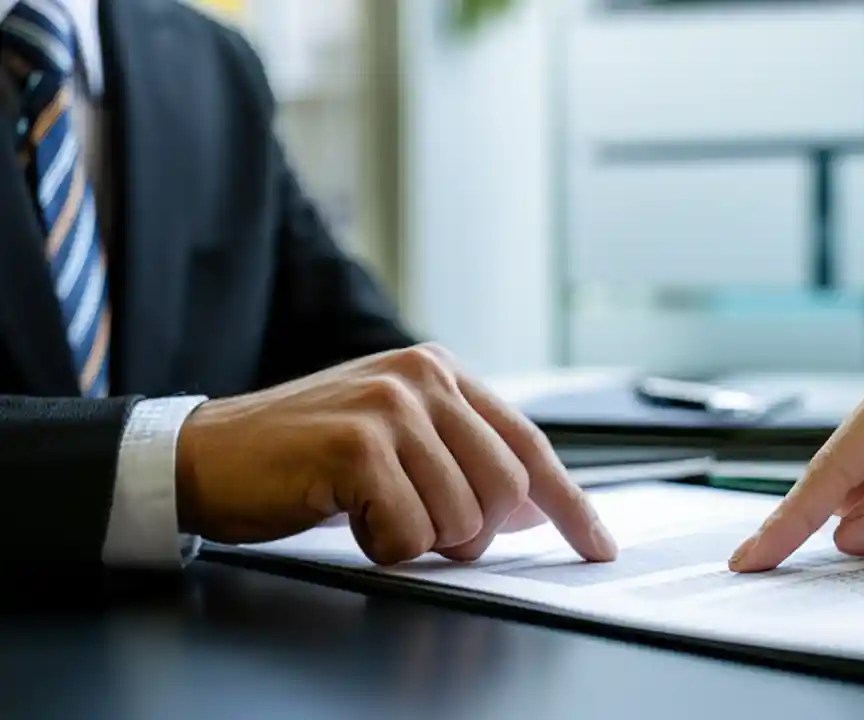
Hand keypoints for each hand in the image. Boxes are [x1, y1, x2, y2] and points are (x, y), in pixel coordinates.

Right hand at [174, 343, 616, 565]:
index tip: (598, 544)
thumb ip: (464, 459)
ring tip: (371, 514)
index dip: (570, 503)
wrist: (207, 454)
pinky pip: (409, 532)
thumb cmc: (304, 457)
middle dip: (472, 533)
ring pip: (462, 517)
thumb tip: (534, 507)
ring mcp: (391, 406)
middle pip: (507, 490)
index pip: (529, 446)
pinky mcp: (357, 444)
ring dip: (419, 540)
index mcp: (442, 372)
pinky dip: (382, 547)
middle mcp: (423, 378)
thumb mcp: (396, 440)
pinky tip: (346, 517)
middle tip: (418, 528)